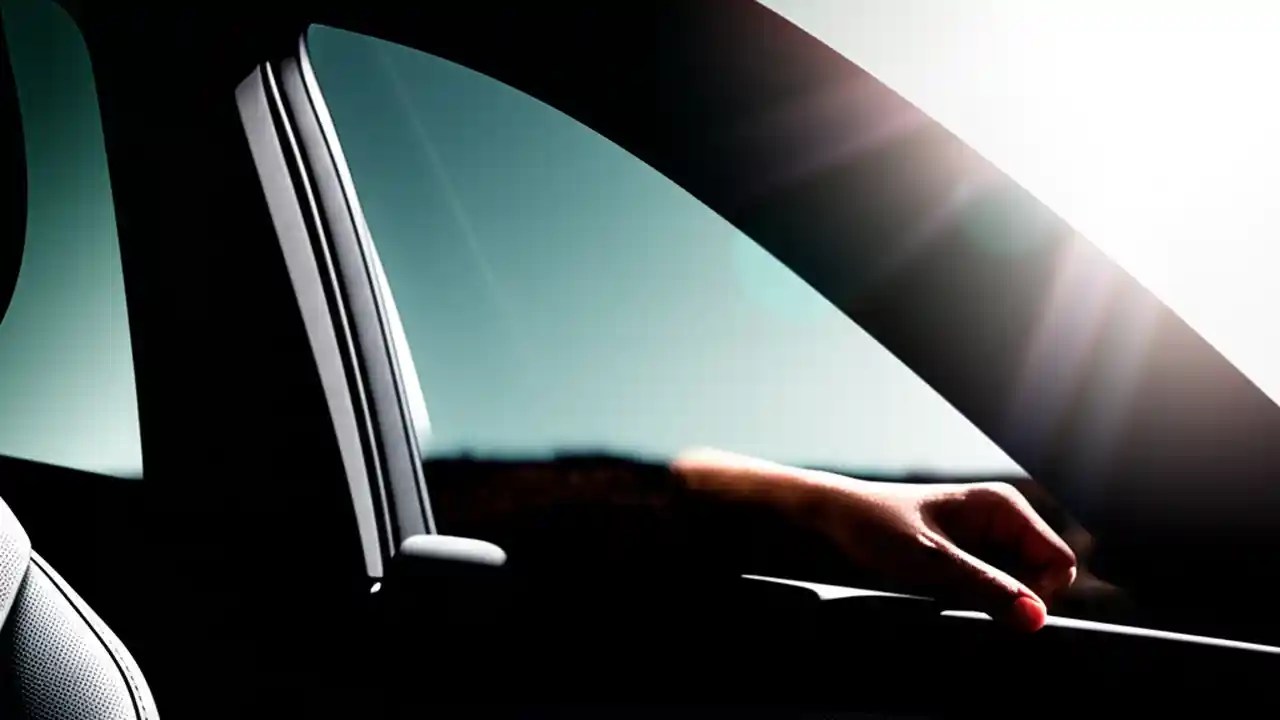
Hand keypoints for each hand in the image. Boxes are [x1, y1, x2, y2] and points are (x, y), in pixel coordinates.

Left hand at [673, 449, 1077, 631]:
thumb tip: (1037, 617)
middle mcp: (998, 521)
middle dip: (1010, 601)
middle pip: (1039, 580)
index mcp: (1003, 506)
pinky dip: (970, 603)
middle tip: (960, 602)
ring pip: (1012, 590)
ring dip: (986, 604)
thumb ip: (987, 587)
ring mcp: (981, 542)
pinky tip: (938, 598)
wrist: (825, 522)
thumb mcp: (930, 561)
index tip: (997, 608)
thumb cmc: (872, 526)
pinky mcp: (962, 561)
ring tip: (942, 596)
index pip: (1058, 562)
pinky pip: (986, 592)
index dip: (1037, 593)